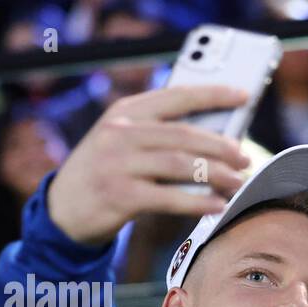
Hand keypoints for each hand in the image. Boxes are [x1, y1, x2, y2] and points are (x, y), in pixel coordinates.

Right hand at [47, 85, 253, 245]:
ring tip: (239, 182)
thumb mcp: (123, 142)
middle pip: (184, 135)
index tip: (244, 95)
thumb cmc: (106, 173)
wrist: (62, 209)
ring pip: (180, 165)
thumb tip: (217, 139)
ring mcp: (118, 164)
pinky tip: (218, 206)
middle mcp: (120, 133)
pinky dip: (198, 202)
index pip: (176, 96)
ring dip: (216, 174)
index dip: (213, 94)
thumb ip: (160, 135)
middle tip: (245, 157)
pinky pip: (169, 198)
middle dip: (221, 146)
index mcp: (125, 112)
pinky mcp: (119, 195)